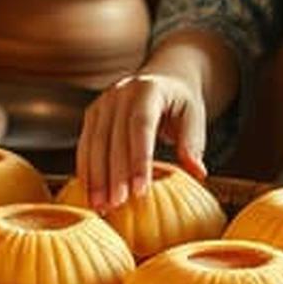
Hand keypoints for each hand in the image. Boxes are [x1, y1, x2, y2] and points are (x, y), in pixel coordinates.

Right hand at [78, 71, 209, 209]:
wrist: (163, 77)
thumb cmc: (180, 102)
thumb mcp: (194, 117)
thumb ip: (192, 143)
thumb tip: (197, 172)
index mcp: (149, 89)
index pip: (141, 126)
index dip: (139, 160)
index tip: (140, 190)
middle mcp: (121, 92)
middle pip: (114, 137)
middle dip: (114, 174)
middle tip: (117, 204)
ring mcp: (103, 102)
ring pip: (94, 142)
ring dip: (96, 177)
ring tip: (101, 206)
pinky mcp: (92, 113)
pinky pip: (85, 144)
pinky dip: (86, 170)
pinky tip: (90, 192)